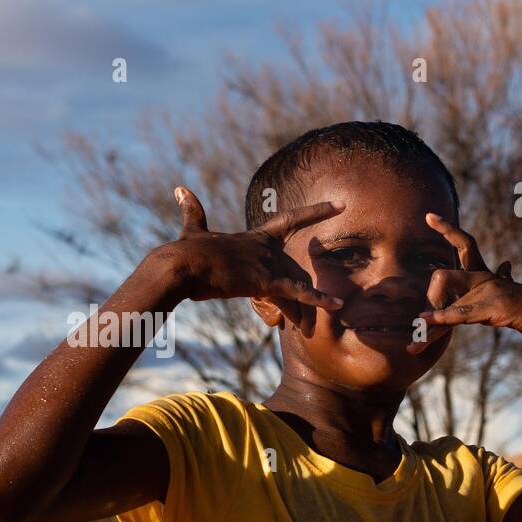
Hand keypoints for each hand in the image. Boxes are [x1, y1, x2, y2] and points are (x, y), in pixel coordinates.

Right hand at [151, 186, 344, 334]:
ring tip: (309, 332)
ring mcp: (267, 262)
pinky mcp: (264, 281)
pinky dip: (318, 299)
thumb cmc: (186, 252)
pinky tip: (336, 305)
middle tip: (308, 322)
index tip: (341, 205)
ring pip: (296, 286)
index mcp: (255, 236)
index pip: (292, 219)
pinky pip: (297, 292)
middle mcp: (266, 247)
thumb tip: (180, 189)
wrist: (181, 266)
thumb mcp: (193, 231)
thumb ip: (192, 211)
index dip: (317, 211)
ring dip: (304, 311)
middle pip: (296, 271)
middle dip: (305, 297)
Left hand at [406, 213, 521, 353]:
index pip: (464, 244)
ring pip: (449, 298)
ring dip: (431, 318)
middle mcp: (485, 277)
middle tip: (424, 323)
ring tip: (414, 332)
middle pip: (444, 276)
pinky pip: (463, 312)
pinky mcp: (498, 307)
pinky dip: (443, 317)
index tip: (428, 215)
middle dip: (431, 300)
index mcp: (485, 273)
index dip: (447, 229)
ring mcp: (492, 290)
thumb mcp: (510, 295)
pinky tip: (426, 321)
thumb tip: (507, 265)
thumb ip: (502, 281)